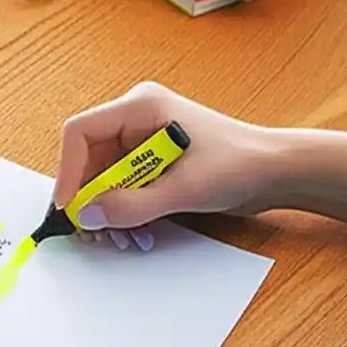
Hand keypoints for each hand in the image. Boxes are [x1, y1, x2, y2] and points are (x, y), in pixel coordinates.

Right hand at [54, 82, 281, 249]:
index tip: (70, 206)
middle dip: (90, 200)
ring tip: (121, 239)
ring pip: (103, 178)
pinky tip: (137, 233)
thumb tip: (86, 216)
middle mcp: (136, 118)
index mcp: (141, 106)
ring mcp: (143, 139)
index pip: (81, 133)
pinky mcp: (152, 161)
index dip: (68, 171)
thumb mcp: (182, 190)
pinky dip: (123, 211)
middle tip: (93, 234)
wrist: (277, 172)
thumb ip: (130, 205)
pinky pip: (121, 186)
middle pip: (88, 160)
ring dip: (108, 212)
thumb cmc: (240, 165)